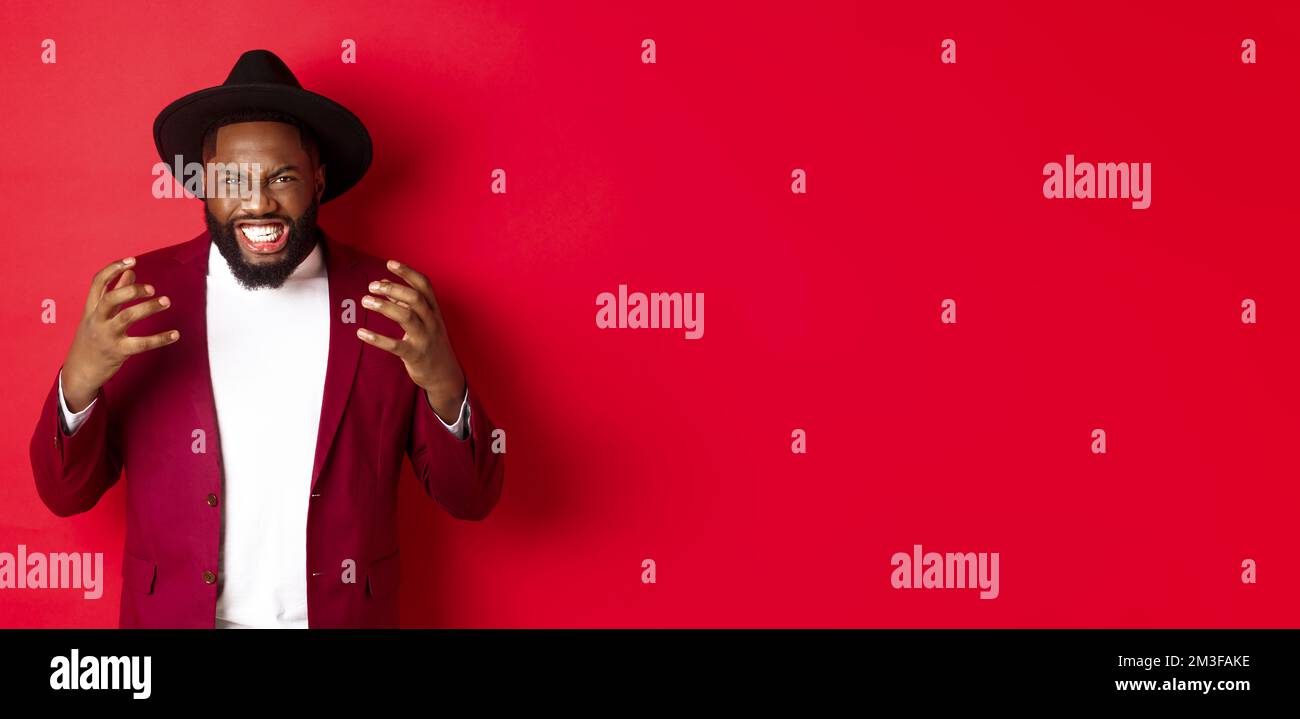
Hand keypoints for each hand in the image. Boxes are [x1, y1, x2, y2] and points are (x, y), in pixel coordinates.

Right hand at [60, 257, 178, 411]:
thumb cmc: (92, 338)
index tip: (132, 260)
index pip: (98, 283)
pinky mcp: (118, 352)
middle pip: (111, 299)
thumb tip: (131, 272)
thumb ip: (114, 292)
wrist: (79, 371)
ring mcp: (107, 336)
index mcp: (91, 308)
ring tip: (166, 301)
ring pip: (127, 317)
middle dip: (131, 290)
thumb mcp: (98, 315)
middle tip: (151, 288)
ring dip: (149, 308)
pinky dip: (160, 339)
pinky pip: (142, 344)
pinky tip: (175, 334)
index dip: (113, 269)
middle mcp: (97, 320)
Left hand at [356, 259, 464, 421]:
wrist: (444, 373)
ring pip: (406, 316)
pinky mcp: (415, 355)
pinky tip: (361, 333)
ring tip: (365, 301)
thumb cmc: (430, 342)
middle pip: (414, 298)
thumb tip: (383, 283)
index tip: (390, 263)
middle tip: (372, 286)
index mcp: (434, 310)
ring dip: (384, 306)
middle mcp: (431, 321)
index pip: (424, 285)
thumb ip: (404, 301)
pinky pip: (395, 345)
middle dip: (393, 288)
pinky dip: (377, 339)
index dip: (407, 272)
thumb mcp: (423, 320)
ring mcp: (424, 338)